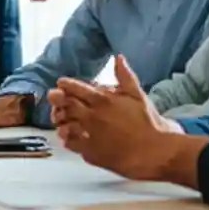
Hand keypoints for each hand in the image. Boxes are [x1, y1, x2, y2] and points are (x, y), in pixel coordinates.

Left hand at [48, 55, 184, 180]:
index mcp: (103, 100)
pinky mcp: (91, 152)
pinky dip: (67, 139)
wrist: (155, 151)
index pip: (76, 88)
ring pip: (65, 125)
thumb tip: (118, 57)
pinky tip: (68, 137)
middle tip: (53, 97)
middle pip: (66, 105)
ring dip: (60, 120)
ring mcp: (90, 135)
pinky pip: (72, 144)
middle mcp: (93, 116)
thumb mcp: (137, 94)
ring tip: (59, 118)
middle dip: (57, 99)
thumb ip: (125, 75)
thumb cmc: (148, 122)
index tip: (61, 83)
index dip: (66, 84)